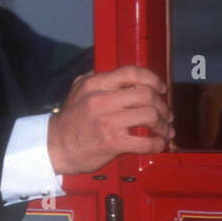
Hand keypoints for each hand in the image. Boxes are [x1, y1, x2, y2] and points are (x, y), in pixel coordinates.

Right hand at [46, 65, 172, 174]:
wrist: (55, 147)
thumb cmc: (69, 121)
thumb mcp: (77, 91)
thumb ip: (94, 79)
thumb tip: (116, 75)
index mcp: (95, 84)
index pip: (131, 73)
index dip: (153, 79)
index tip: (162, 88)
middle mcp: (101, 100)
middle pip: (146, 94)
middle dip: (162, 105)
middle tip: (166, 114)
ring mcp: (107, 122)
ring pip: (149, 116)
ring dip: (163, 124)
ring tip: (164, 130)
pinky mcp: (112, 143)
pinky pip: (144, 142)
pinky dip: (157, 143)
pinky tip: (157, 144)